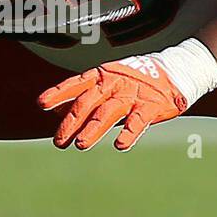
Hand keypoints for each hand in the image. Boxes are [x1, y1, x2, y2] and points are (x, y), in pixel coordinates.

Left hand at [38, 57, 187, 151]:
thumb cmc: (136, 78)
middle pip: (88, 103)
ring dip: (93, 129)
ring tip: (80, 145)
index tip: (42, 104)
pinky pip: (137, 121)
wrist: (175, 71)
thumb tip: (58, 111)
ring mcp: (132, 94)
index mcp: (102, 75)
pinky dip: (128, 133)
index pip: (75, 84)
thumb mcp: (108, 81)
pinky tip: (119, 145)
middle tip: (59, 141)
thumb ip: (85, 96)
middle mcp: (114, 83)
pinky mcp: (150, 106)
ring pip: (108, 112)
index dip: (58, 93)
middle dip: (71, 123)